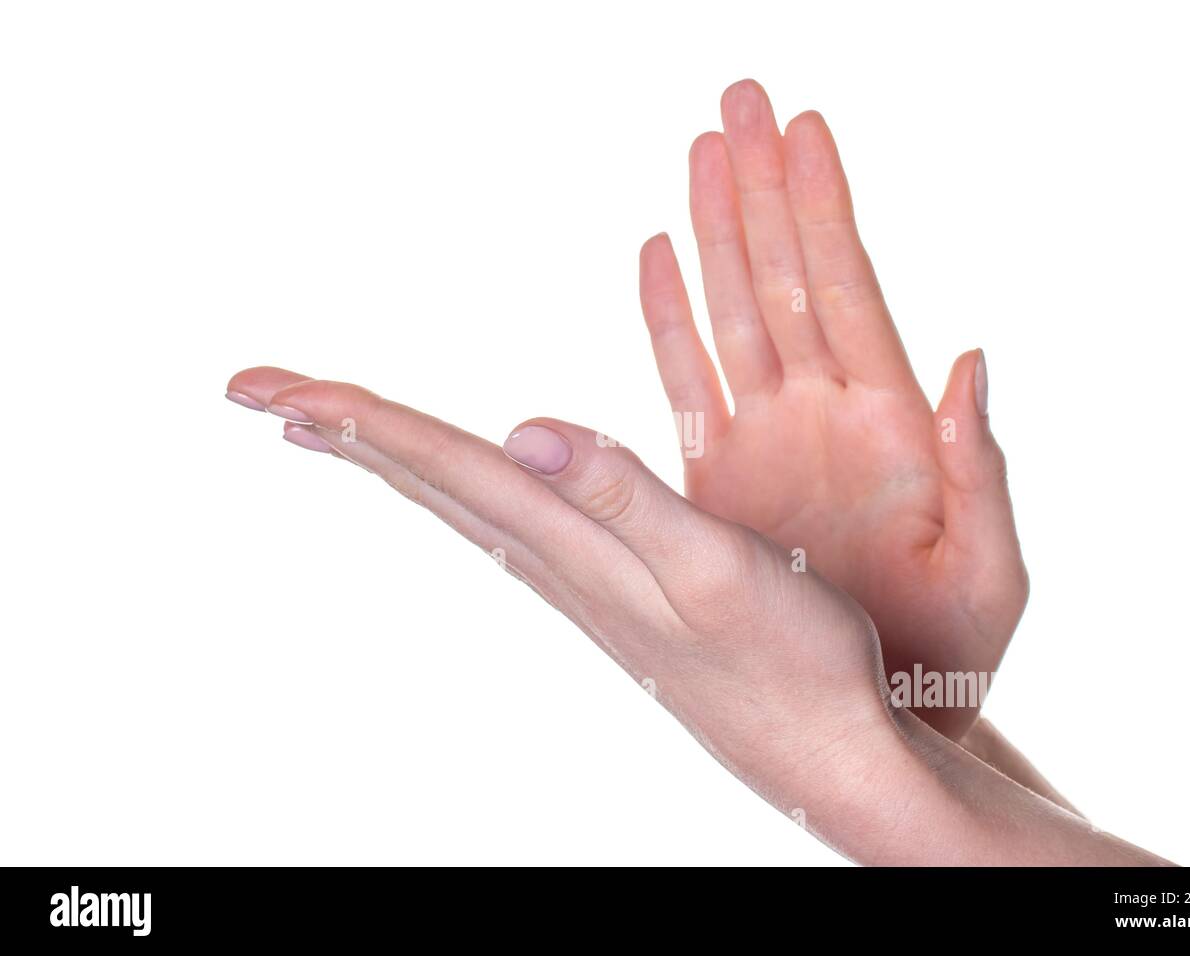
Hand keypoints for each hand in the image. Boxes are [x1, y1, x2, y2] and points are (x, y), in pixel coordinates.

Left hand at [225, 367, 1162, 864]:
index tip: (264, 387)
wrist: (827, 749)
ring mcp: (581, 580)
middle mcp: (559, 563)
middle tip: (256, 391)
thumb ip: (623, 494)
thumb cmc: (790, 665)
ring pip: (458, 498)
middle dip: (341, 428)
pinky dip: (458, 480)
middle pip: (427, 480)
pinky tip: (465, 478)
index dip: (355, 417)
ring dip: (389, 454)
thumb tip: (521, 428)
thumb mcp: (716, 570)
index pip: (442, 465)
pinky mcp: (611, 590)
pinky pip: (508, 517)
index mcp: (573, 547)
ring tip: (330, 423)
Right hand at [638, 81, 1026, 736]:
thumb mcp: (993, 573)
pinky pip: (686, 384)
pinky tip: (656, 255)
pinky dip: (669, 321)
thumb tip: (974, 364)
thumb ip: (984, 473)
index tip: (805, 129)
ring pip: (734, 314)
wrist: (886, 717)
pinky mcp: (717, 480)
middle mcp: (822, 415)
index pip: (851, 291)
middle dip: (765, 188)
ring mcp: (765, 441)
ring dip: (717, 230)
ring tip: (701, 147)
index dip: (827, 209)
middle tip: (740, 99)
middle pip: (787, 279)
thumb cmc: (952, 653)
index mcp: (890, 426)